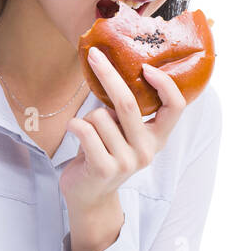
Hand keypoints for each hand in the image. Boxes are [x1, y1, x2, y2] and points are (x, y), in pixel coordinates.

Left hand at [60, 48, 186, 250]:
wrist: (89, 195)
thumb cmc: (104, 153)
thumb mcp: (124, 133)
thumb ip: (127, 111)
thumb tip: (114, 67)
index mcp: (157, 138)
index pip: (176, 107)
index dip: (165, 84)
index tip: (146, 67)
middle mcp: (147, 150)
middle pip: (129, 103)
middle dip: (108, 74)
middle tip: (94, 55)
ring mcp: (127, 161)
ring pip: (100, 116)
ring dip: (87, 119)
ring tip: (88, 135)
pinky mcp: (105, 168)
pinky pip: (85, 130)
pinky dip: (74, 126)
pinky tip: (74, 132)